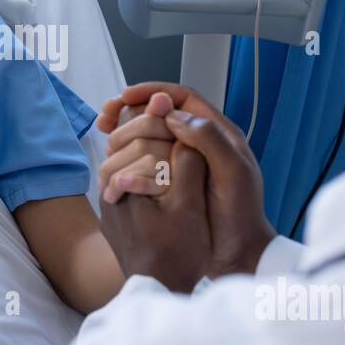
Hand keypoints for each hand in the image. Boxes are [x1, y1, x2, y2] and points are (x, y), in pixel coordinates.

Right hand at [99, 82, 277, 278]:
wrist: (239, 253)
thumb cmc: (241, 215)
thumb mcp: (233, 173)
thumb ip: (209, 139)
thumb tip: (173, 115)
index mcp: (219, 133)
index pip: (183, 98)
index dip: (153, 92)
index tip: (125, 97)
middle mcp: (201, 141)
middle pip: (162, 112)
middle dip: (132, 108)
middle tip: (106, 115)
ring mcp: (187, 160)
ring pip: (153, 133)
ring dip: (127, 128)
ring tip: (104, 132)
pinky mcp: (175, 178)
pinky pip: (148, 156)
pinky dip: (129, 152)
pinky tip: (113, 156)